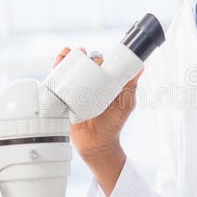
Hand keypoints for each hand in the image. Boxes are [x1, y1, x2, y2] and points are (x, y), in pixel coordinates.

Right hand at [52, 46, 141, 195]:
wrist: (96, 143)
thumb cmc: (113, 124)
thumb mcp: (126, 102)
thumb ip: (131, 86)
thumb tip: (140, 66)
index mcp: (105, 83)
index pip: (100, 64)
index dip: (97, 57)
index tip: (96, 56)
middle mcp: (90, 84)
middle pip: (84, 64)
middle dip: (83, 56)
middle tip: (85, 59)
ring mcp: (76, 90)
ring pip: (70, 69)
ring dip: (67, 58)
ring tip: (68, 53)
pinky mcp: (64, 97)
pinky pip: (58, 82)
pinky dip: (56, 69)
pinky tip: (59, 61)